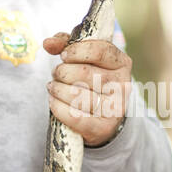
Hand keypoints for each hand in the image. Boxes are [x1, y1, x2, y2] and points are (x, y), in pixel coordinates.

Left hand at [43, 32, 131, 146]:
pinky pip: (74, 116)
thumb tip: (49, 43)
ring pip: (77, 95)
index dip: (76, 51)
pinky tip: (53, 101)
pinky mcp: (103, 127)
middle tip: (57, 74)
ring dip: (57, 89)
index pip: (99, 50)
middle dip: (62, 72)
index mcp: (122, 63)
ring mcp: (115, 108)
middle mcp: (123, 85)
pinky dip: (58, 107)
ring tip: (53, 87)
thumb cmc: (90, 81)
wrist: (101, 117)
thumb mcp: (83, 57)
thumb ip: (66, 44)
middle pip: (85, 73)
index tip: (63, 55)